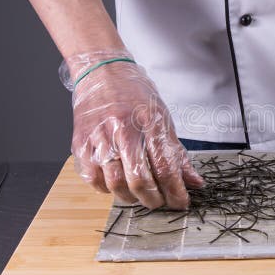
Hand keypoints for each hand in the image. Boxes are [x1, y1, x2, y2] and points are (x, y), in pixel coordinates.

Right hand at [61, 51, 203, 208]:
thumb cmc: (134, 94)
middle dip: (153, 200)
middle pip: (139, 180)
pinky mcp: (81, 143)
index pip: (165, 167)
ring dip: (130, 197)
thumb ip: (177, 153)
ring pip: (115, 184)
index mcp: (149, 122)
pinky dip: (106, 189)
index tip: (181, 202)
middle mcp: (123, 130)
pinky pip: (93, 179)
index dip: (175, 191)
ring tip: (139, 195)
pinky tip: (116, 184)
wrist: (102, 71)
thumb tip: (194, 182)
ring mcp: (100, 137)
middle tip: (160, 202)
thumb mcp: (162, 117)